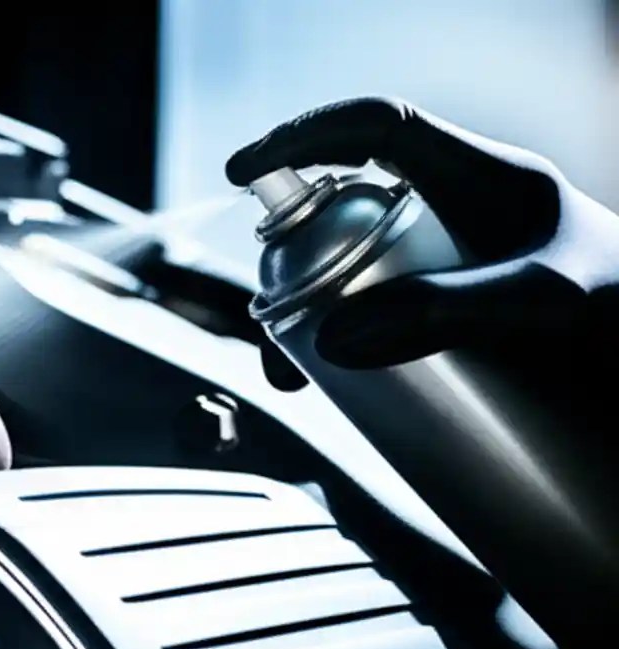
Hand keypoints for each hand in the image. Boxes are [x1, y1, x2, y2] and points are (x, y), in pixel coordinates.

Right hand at [223, 97, 618, 388]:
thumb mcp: (539, 302)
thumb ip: (443, 311)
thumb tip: (332, 337)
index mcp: (480, 176)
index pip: (378, 127)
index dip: (305, 136)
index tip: (244, 169)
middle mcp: (462, 210)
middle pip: (351, 204)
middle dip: (295, 253)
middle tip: (272, 312)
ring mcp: (458, 259)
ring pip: (359, 265)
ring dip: (313, 309)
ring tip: (295, 374)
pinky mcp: (458, 306)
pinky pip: (384, 307)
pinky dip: (349, 341)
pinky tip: (343, 387)